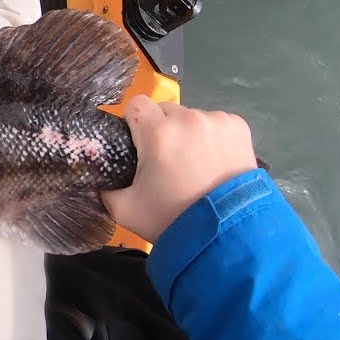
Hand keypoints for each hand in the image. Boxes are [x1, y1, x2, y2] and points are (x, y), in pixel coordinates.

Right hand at [101, 96, 257, 241]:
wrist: (225, 235)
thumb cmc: (171, 219)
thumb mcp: (124, 208)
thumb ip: (106, 187)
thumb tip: (101, 176)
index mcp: (157, 132)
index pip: (135, 104)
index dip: (134, 123)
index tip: (139, 145)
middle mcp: (187, 118)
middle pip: (165, 111)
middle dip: (162, 129)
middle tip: (167, 161)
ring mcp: (216, 121)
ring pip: (191, 117)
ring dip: (188, 133)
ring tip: (196, 165)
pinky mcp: (239, 127)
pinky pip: (215, 124)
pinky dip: (212, 138)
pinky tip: (216, 162)